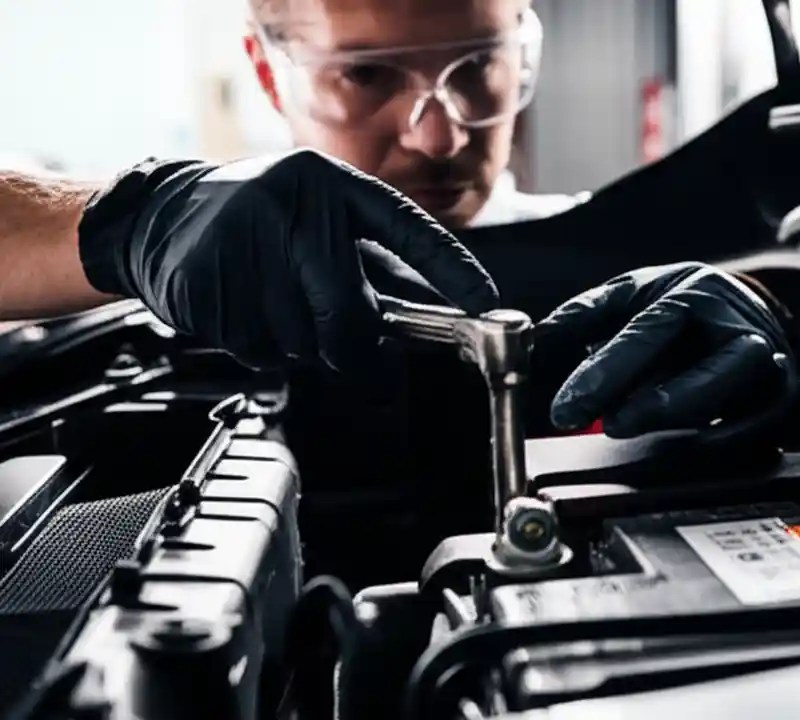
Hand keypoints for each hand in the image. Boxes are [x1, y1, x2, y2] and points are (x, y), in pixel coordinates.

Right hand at [77, 150, 497, 381]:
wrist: (160, 212)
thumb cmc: (260, 220)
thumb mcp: (319, 219)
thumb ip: (371, 263)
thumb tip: (434, 320)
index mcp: (329, 184)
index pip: (405, 227)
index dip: (448, 267)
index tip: (484, 301)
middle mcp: (288, 206)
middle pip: (346, 310)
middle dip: (358, 350)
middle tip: (363, 360)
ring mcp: (241, 242)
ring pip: (300, 341)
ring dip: (302, 346)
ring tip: (280, 308)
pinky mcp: (203, 280)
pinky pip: (255, 348)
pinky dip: (261, 349)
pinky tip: (247, 311)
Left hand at [537, 262, 799, 441]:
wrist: (744, 314)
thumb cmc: (679, 309)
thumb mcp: (628, 297)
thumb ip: (580, 318)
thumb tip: (531, 342)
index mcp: (698, 292)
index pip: (650, 333)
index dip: (605, 373)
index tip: (565, 409)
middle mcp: (744, 330)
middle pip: (712, 373)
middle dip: (659, 407)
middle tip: (609, 428)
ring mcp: (774, 373)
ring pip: (741, 413)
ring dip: (688, 436)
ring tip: (639, 438)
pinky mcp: (787, 411)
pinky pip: (756, 443)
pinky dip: (717, 453)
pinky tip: (680, 458)